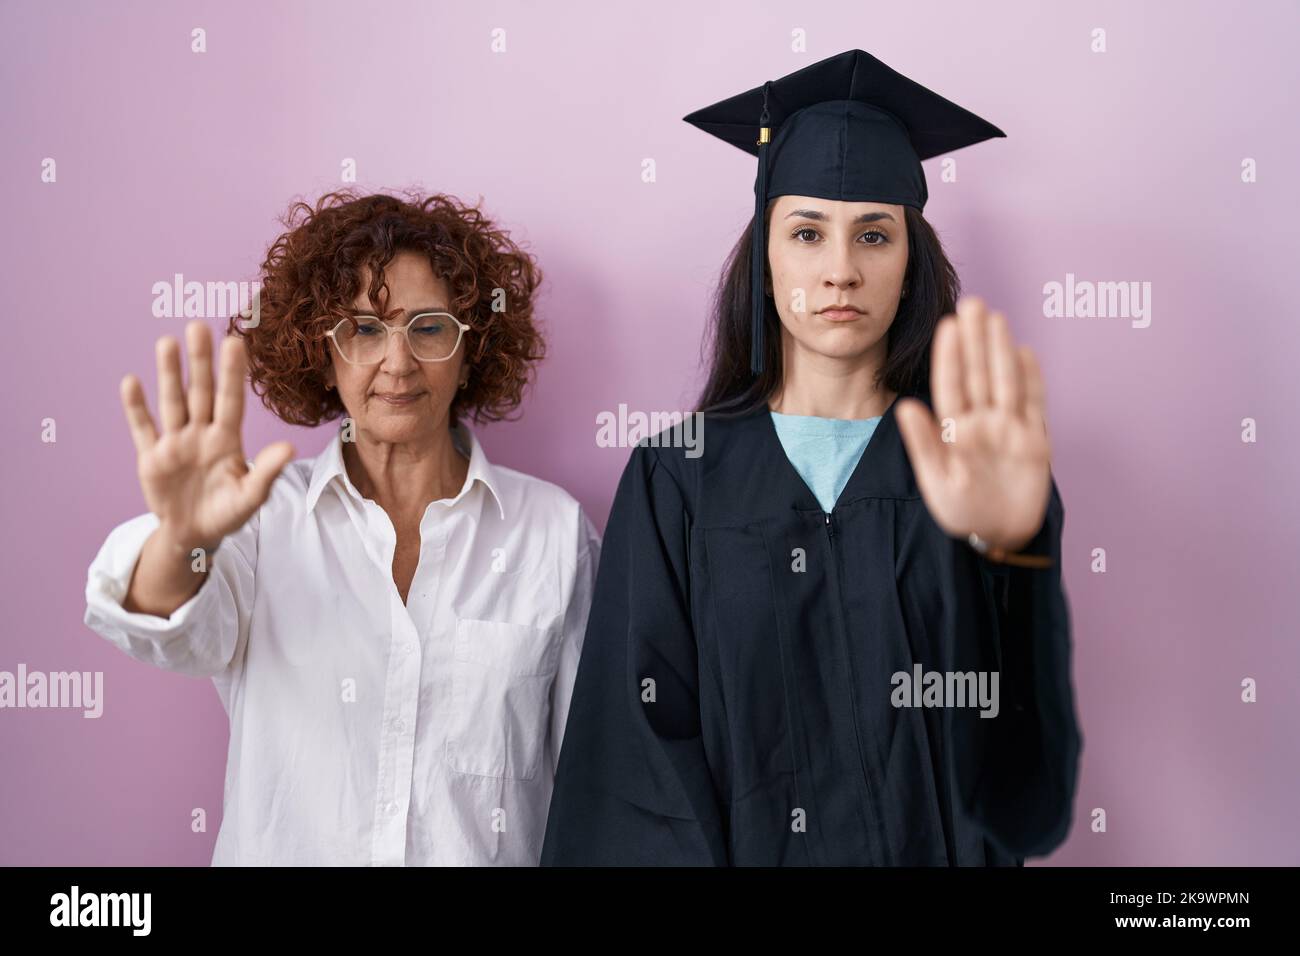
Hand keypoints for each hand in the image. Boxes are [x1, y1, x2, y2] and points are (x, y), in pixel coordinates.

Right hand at [120, 320, 294, 554]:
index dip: (232, 373)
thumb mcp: (251, 498)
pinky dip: (136, 408)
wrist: (195, 535)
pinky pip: (142, 429)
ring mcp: (175, 443)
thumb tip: (289, 448)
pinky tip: (131, 382)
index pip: (231, 400)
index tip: (235, 343)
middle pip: (200, 392)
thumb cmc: (228, 513)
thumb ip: (267, 473)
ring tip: (167, 342)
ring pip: (172, 402)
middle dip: (200, 361)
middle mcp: (201, 434)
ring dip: (168, 374)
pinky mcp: (151, 458)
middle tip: (199, 327)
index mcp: (227, 440)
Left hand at [895, 296, 1051, 552]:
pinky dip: (1032, 379)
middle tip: (973, 303)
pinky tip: (1025, 352)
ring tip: (996, 318)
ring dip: (1001, 350)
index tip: (947, 326)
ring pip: (1005, 381)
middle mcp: (982, 424)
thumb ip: (923, 444)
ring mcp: (1009, 430)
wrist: (998, 539)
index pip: (952, 386)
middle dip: (976, 340)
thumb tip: (905, 407)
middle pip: (980, 374)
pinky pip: (1034, 404)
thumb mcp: (936, 481)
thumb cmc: (961, 512)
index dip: (951, 357)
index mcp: (954, 432)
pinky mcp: (1035, 442)